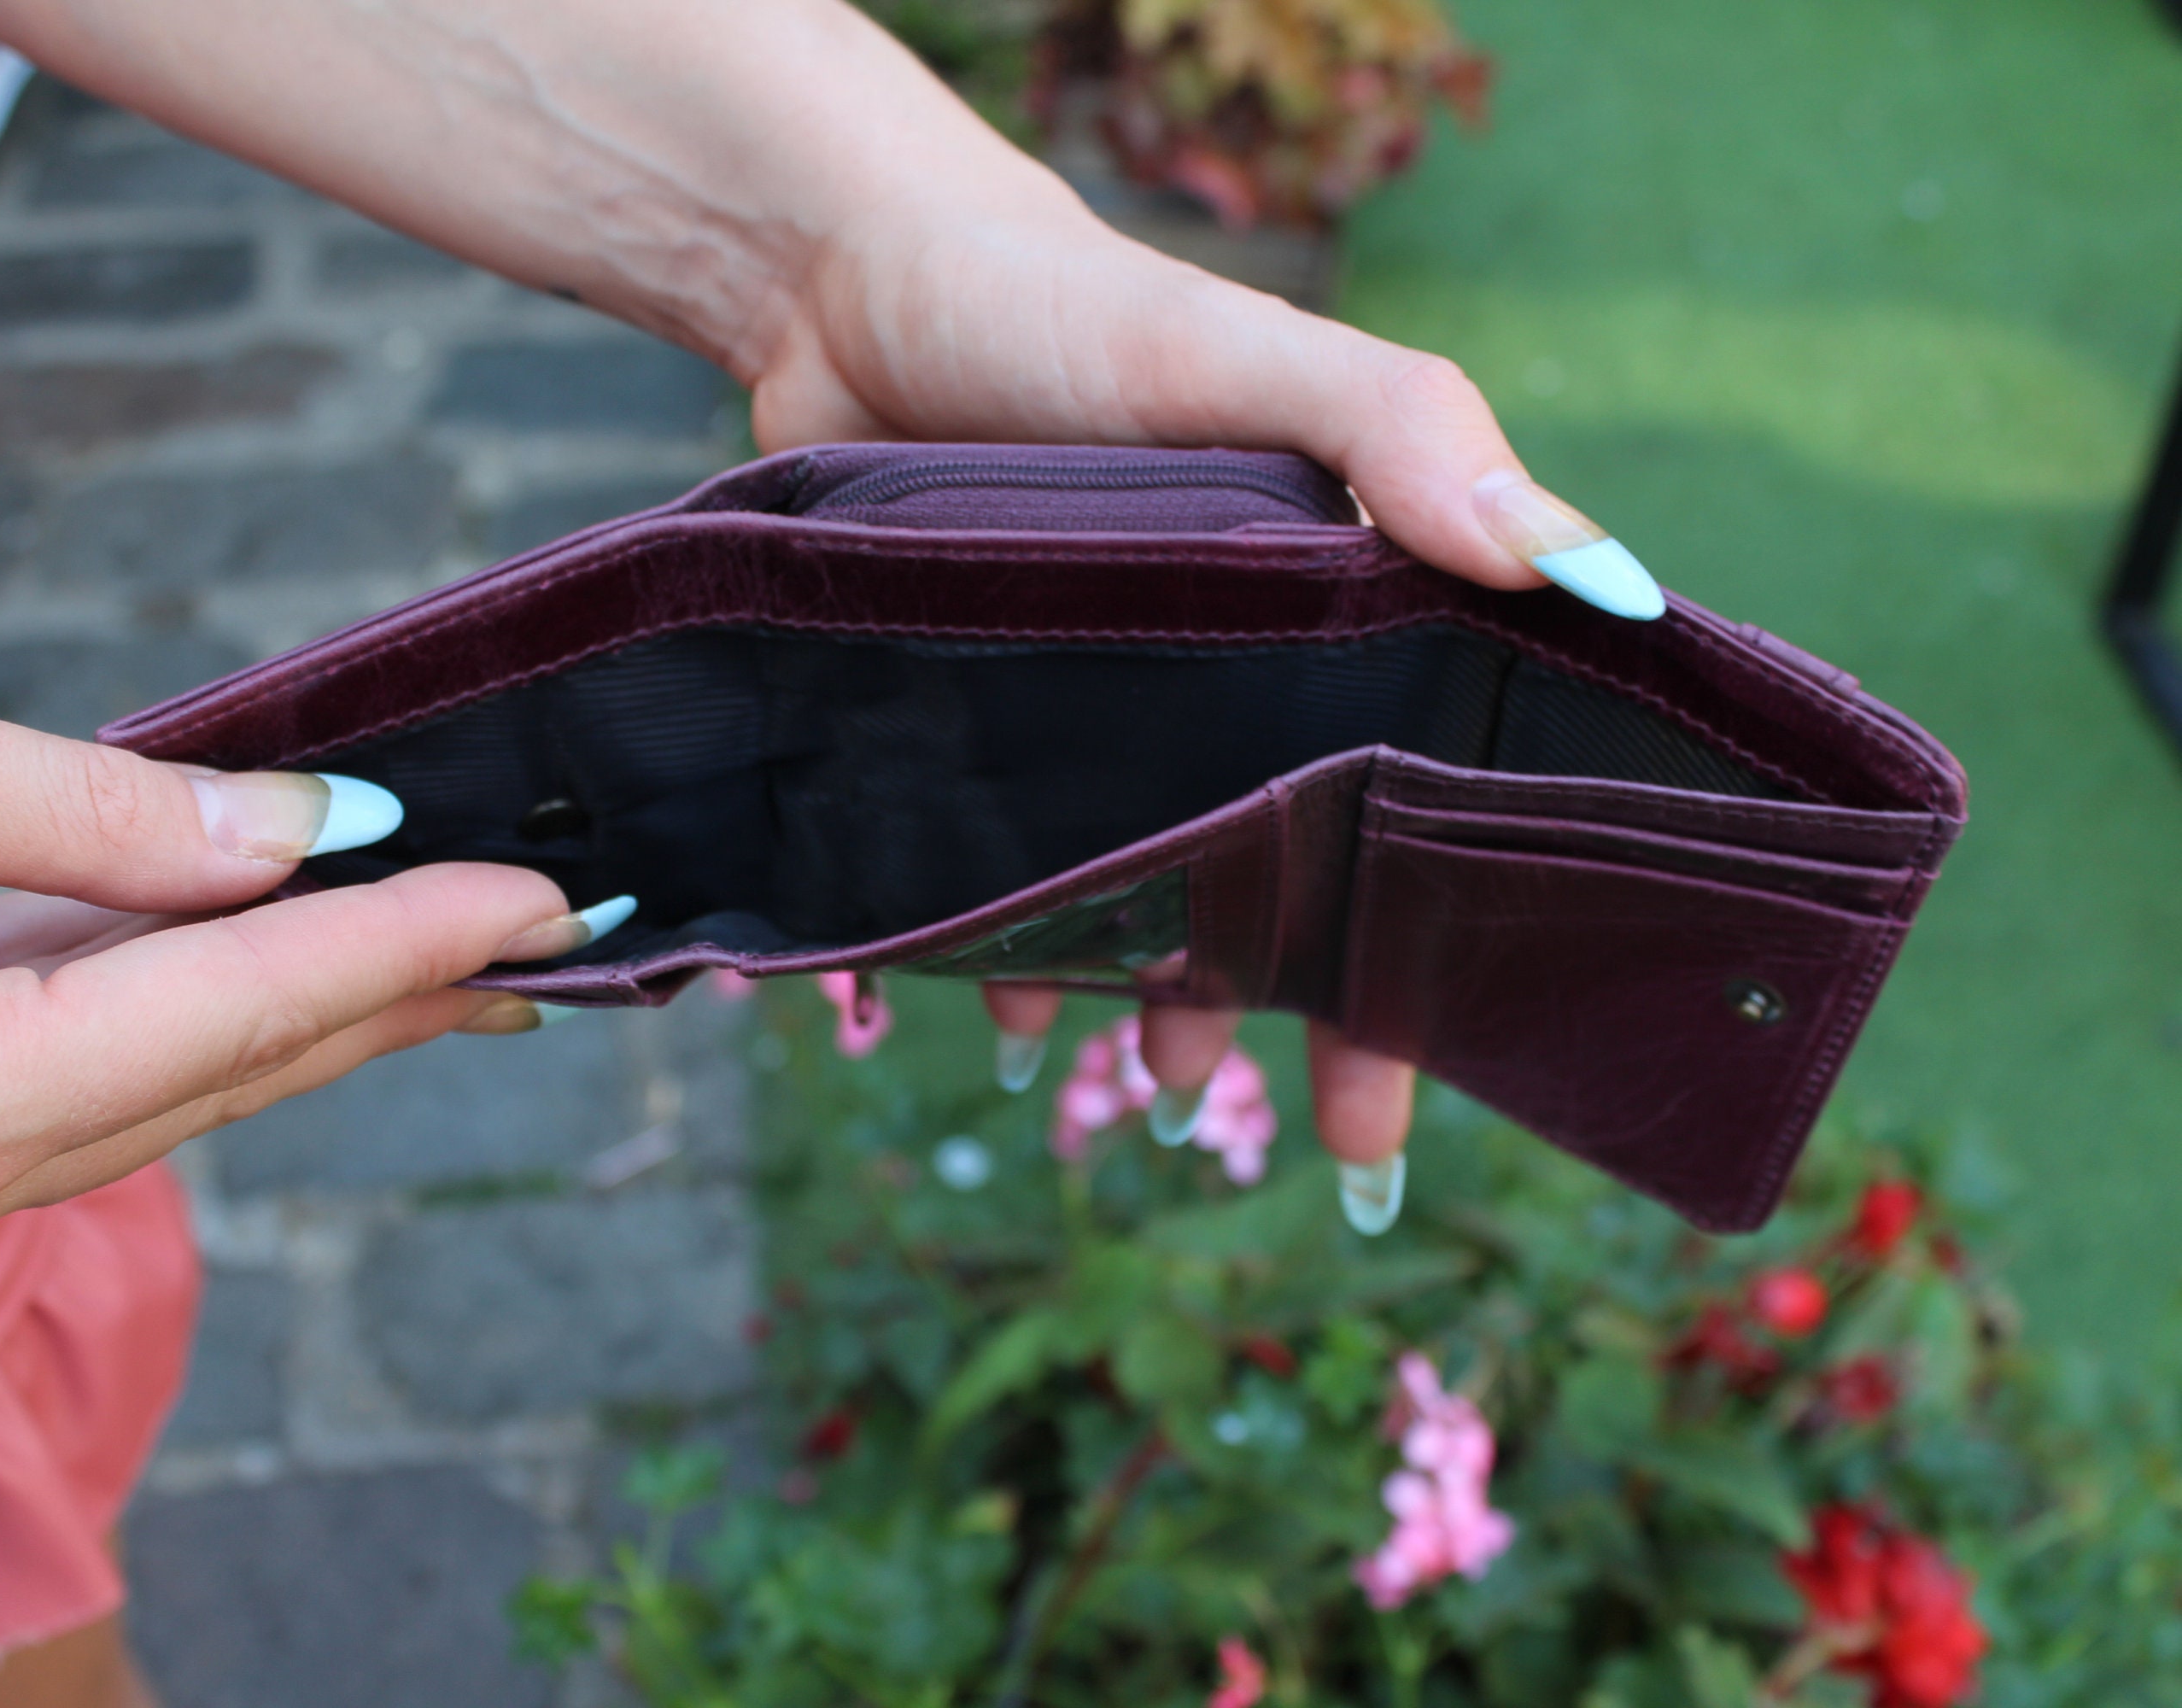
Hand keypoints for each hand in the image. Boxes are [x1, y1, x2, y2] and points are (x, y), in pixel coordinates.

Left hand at [0, 0, 1652, 1220]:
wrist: (843, 297)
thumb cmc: (1066, 309)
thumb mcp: (1244, 356)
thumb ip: (1407, 438)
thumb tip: (1594, 582)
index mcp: (1346, 602)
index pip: (1446, 776)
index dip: (1467, 913)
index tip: (1475, 1042)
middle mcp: (1244, 676)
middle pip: (1316, 873)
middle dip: (1330, 1017)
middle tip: (1330, 1147)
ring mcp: (1116, 713)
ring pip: (1173, 897)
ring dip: (1175, 1006)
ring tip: (1161, 1096)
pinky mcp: (992, 732)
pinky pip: (1024, 876)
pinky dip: (1023, 953)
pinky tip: (1012, 1014)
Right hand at [0, 638, 594, 1320]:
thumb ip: (86, 814)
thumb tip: (292, 837)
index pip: (231, 1016)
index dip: (406, 944)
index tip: (544, 896)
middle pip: (206, 1088)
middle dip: (382, 1002)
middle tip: (539, 935)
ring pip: (128, 1114)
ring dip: (279, 1029)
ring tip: (438, 959)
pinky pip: (31, 1118)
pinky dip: (143, 1043)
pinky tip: (238, 978)